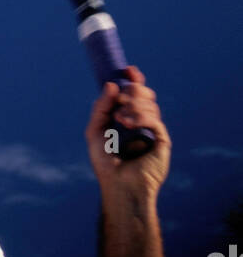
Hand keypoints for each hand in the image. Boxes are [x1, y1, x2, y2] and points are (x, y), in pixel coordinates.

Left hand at [85, 66, 170, 202]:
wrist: (118, 186)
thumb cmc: (105, 162)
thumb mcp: (95, 130)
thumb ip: (101, 106)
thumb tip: (113, 83)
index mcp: (127, 117)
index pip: (135, 92)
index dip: (134, 79)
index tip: (129, 70)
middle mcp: (141, 122)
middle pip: (145, 93)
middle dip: (133, 90)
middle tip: (121, 98)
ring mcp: (152, 131)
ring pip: (151, 105)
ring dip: (133, 106)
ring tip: (120, 120)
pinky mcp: (162, 141)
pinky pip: (155, 120)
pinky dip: (141, 117)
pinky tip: (127, 123)